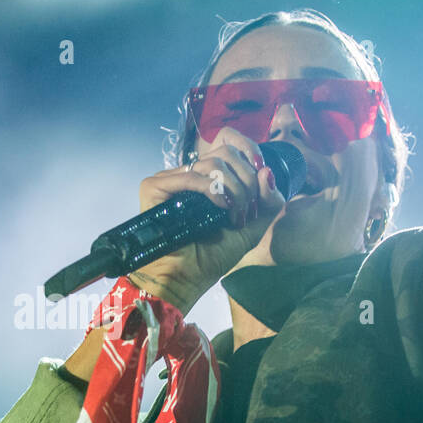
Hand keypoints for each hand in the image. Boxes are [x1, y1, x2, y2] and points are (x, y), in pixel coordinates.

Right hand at [128, 127, 286, 312]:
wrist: (188, 278)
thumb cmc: (215, 256)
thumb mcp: (253, 226)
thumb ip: (268, 199)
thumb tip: (267, 170)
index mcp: (210, 177)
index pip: (229, 143)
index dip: (250, 153)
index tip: (261, 180)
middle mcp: (190, 174)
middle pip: (225, 152)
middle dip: (246, 180)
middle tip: (246, 209)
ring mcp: (172, 179)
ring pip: (212, 162)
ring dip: (233, 188)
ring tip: (234, 214)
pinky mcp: (155, 187)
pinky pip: (191, 176)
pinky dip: (212, 189)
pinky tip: (221, 206)